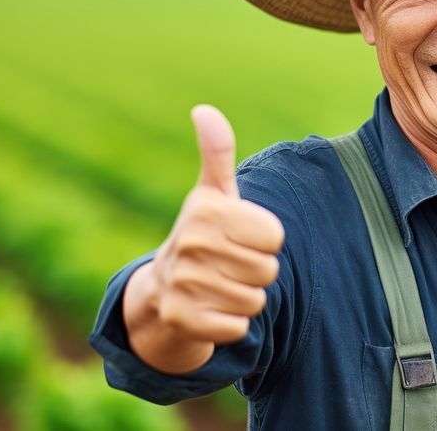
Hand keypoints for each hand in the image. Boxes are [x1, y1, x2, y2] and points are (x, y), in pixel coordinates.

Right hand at [139, 105, 284, 345]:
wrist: (161, 291)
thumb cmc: (202, 234)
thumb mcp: (212, 192)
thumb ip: (217, 152)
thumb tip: (203, 109)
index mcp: (205, 211)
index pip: (275, 236)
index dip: (265, 240)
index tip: (241, 237)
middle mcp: (190, 245)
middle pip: (268, 270)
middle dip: (257, 271)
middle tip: (230, 265)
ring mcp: (183, 284)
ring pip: (256, 300)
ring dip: (245, 297)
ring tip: (220, 285)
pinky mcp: (183, 320)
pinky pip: (239, 327)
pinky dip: (232, 323)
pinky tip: (211, 310)